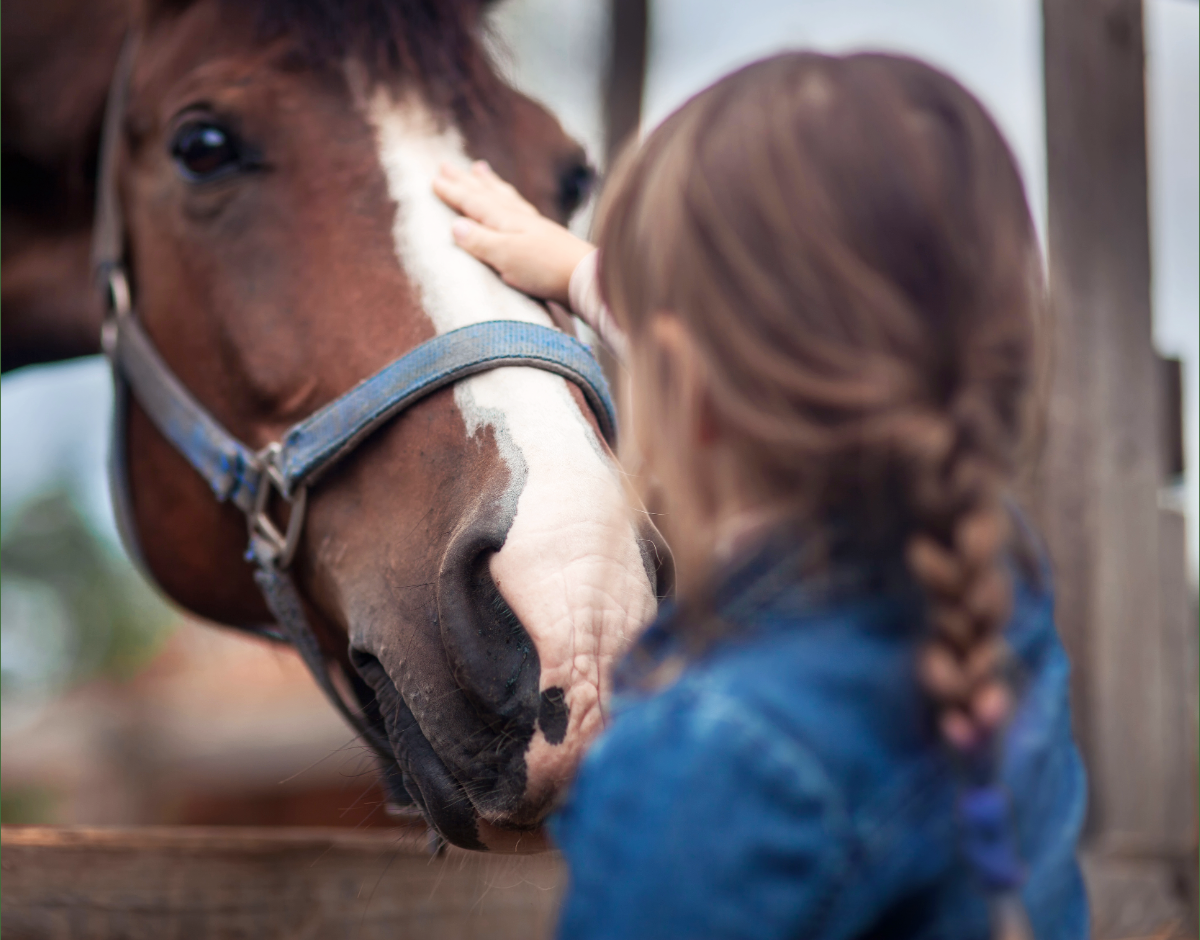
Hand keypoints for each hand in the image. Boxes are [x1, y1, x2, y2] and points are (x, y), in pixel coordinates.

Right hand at [433, 161, 594, 305]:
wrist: (585, 277)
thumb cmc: (545, 269)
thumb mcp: (505, 256)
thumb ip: (480, 240)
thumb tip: (455, 225)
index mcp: (506, 221)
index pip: (473, 203)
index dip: (454, 192)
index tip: (435, 179)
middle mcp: (519, 218)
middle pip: (487, 194)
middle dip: (466, 181)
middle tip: (447, 165)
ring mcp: (535, 225)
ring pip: (505, 198)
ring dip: (489, 184)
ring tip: (479, 169)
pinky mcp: (547, 237)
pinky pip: (520, 209)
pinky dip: (511, 200)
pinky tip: (514, 203)